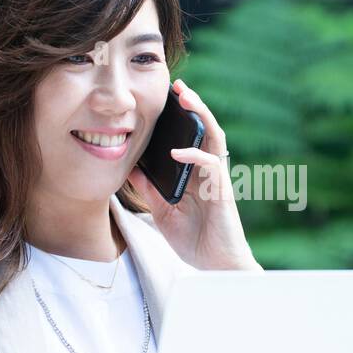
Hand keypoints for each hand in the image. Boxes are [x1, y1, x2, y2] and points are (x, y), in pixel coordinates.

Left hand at [127, 78, 261, 270]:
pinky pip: (210, 166)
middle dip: (194, 105)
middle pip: (206, 129)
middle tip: (178, 85)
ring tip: (186, 98)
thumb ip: (150, 190)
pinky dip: (193, 156)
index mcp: (197, 173)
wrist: (215, 267)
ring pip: (214, 138)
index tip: (166, 97)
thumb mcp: (163, 212)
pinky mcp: (222, 193)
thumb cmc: (194, 240)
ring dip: (201, 116)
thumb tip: (130, 169)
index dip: (183, 116)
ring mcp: (217, 180)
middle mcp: (209, 172)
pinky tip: (177, 152)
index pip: (192, 136)